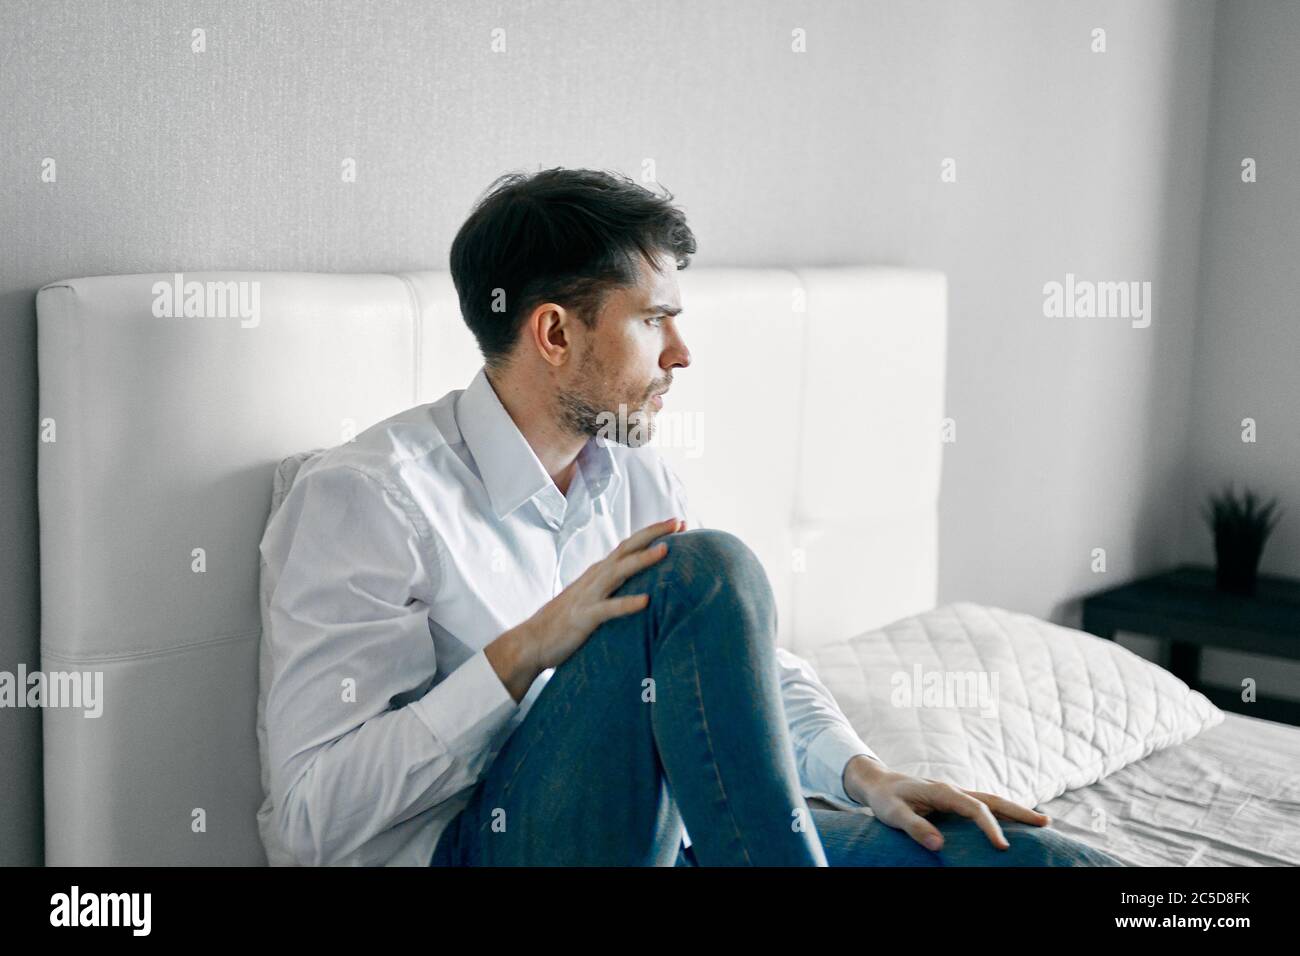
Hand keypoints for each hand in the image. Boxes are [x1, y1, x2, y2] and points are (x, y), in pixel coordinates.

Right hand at [486, 517, 682, 700]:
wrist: (532, 641)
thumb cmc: (566, 620)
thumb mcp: (593, 596)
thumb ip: (612, 586)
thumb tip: (639, 583)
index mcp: (599, 571)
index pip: (629, 545)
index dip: (652, 532)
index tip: (678, 523)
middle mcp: (596, 577)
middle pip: (627, 548)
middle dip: (653, 534)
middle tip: (678, 522)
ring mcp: (589, 596)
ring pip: (619, 572)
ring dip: (642, 560)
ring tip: (666, 550)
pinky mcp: (584, 617)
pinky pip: (608, 609)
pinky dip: (627, 604)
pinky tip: (646, 602)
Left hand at [842, 756, 1049, 851]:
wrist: (878, 782)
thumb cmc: (885, 798)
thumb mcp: (893, 814)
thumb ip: (914, 828)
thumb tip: (939, 845)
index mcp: (942, 791)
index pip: (975, 808)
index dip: (990, 827)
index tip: (1002, 847)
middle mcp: (953, 790)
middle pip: (993, 799)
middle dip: (1019, 811)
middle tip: (1045, 823)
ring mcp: (955, 794)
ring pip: (991, 800)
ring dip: (1015, 810)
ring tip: (1041, 822)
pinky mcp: (954, 800)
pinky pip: (983, 806)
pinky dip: (1002, 812)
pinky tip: (1013, 823)